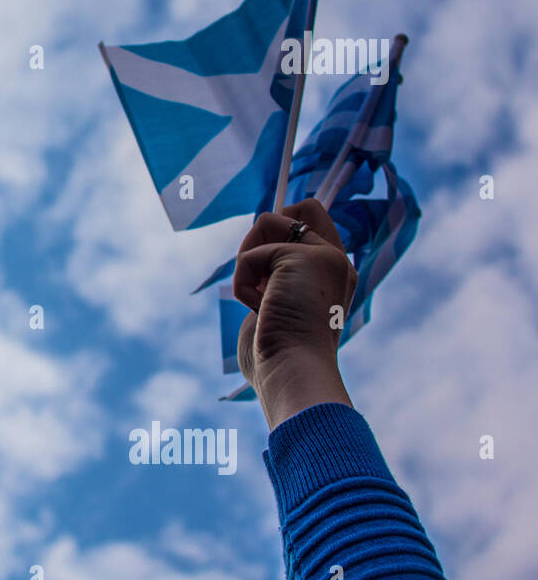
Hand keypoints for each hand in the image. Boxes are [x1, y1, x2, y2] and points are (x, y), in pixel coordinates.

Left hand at [234, 199, 357, 429]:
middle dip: (265, 237)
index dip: (284, 228)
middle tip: (261, 280)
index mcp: (335, 275)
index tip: (265, 268)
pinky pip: (249, 253)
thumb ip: (274, 281)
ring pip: (268, 220)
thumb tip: (250, 260)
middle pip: (301, 207)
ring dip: (248, 260)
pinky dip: (242, 281)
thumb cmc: (277, 357)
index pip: (316, 220)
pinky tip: (258, 306)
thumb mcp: (277, 309)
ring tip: (260, 298)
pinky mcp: (303, 257)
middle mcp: (337, 261)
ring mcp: (324, 256)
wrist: (292, 372)